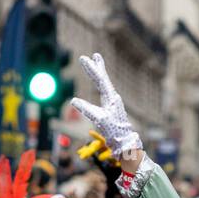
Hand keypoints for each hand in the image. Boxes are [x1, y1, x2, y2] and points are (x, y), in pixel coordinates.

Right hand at [71, 53, 143, 167]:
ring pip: (104, 84)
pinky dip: (100, 84)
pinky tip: (99, 85)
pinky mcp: (111, 108)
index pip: (100, 80)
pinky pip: (104, 92)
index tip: (83, 58)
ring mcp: (112, 103)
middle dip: (98, 67)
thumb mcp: (99, 120)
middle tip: (95, 55)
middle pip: (104, 78)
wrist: (125, 142)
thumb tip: (74, 100)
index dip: (91, 69)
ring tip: (97, 64)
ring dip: (100, 74)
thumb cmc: (114, 131)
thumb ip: (87, 109)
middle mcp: (113, 98)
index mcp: (111, 98)